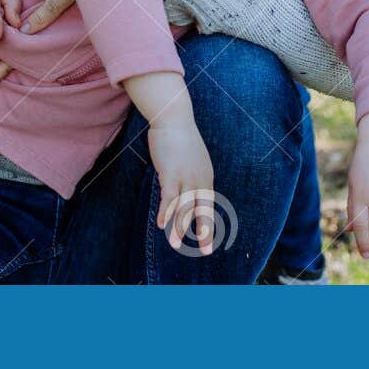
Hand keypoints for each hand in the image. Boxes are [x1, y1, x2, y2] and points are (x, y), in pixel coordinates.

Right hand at [125, 70, 215, 252]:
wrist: (174, 117)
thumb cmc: (179, 136)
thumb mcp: (188, 157)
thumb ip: (188, 173)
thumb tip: (182, 184)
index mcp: (205, 176)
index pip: (208, 204)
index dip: (207, 222)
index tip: (207, 239)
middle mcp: (199, 179)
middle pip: (202, 210)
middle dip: (204, 232)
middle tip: (205, 251)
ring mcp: (186, 177)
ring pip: (183, 207)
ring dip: (178, 227)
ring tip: (175, 245)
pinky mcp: (171, 173)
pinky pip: (169, 197)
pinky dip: (165, 211)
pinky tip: (161, 224)